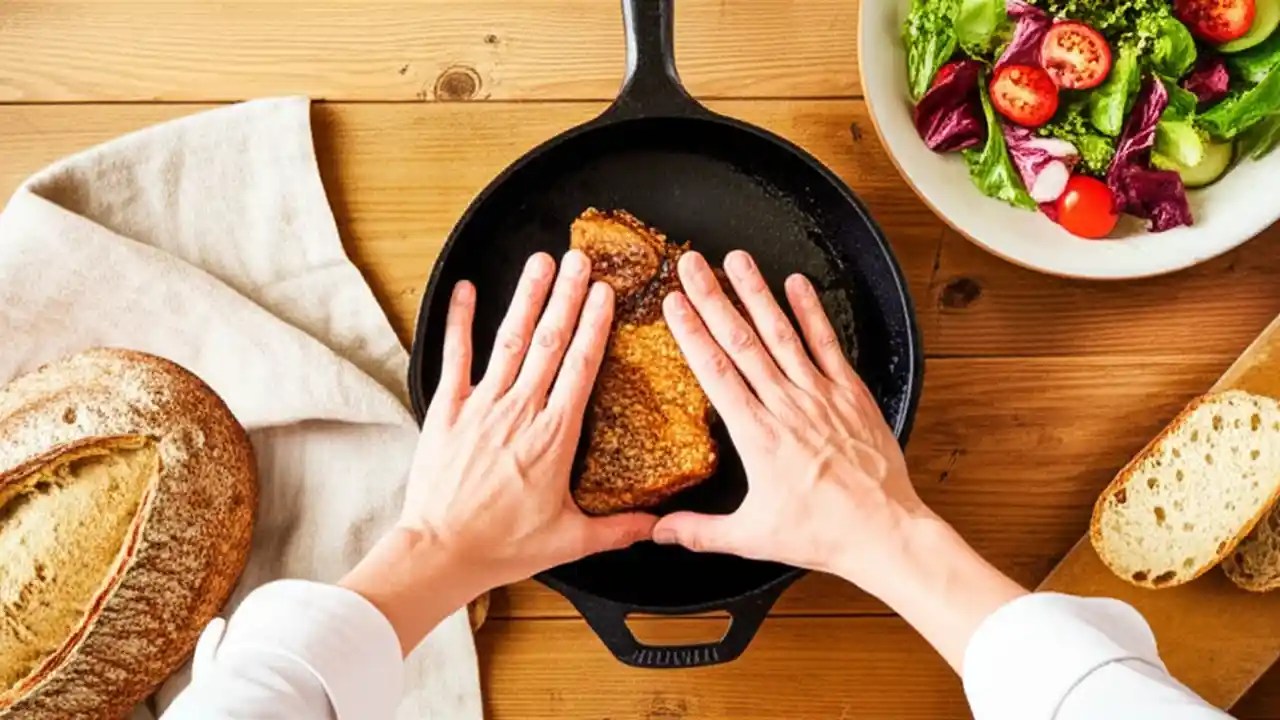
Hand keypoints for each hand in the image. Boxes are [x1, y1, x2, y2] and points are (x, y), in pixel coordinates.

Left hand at [342, 250, 655, 652]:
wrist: (441, 551)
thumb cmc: (504, 546)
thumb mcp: (570, 539)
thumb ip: (617, 528)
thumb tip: (657, 526)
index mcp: (555, 435)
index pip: (581, 367)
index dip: (594, 326)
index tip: (605, 294)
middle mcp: (520, 410)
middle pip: (550, 341)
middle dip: (567, 296)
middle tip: (580, 260)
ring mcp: (481, 406)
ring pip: (510, 340)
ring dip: (527, 298)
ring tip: (541, 262)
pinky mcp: (447, 410)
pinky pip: (455, 357)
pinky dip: (460, 322)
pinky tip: (467, 291)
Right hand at [653, 250, 1024, 670]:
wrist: (884, 531)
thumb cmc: (819, 533)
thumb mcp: (751, 537)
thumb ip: (698, 531)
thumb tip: (654, 532)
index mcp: (756, 435)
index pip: (715, 371)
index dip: (691, 332)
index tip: (673, 301)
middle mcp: (786, 405)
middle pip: (742, 340)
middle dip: (713, 298)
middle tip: (692, 264)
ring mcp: (820, 395)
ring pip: (782, 333)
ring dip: (757, 293)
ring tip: (737, 259)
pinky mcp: (851, 393)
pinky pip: (827, 344)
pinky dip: (812, 312)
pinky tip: (797, 283)